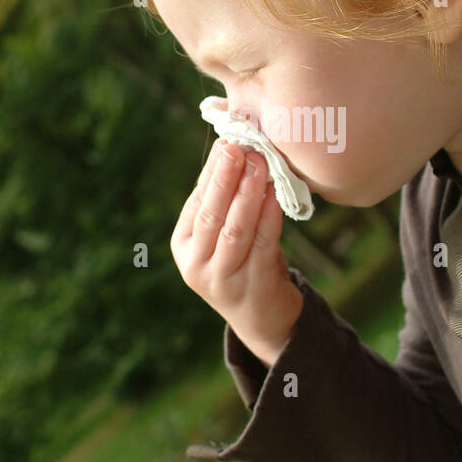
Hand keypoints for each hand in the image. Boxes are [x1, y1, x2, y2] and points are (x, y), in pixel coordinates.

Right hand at [170, 137, 303, 363]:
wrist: (263, 319)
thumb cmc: (243, 262)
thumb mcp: (223, 234)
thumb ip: (223, 200)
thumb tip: (230, 147)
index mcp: (184, 245)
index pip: (197, 202)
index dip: (213, 172)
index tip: (228, 142)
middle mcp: (196, 265)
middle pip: (211, 215)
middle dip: (226, 178)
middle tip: (241, 147)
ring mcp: (223, 280)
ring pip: (236, 229)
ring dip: (248, 193)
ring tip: (260, 164)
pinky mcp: (253, 288)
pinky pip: (263, 245)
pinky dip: (270, 217)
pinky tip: (277, 195)